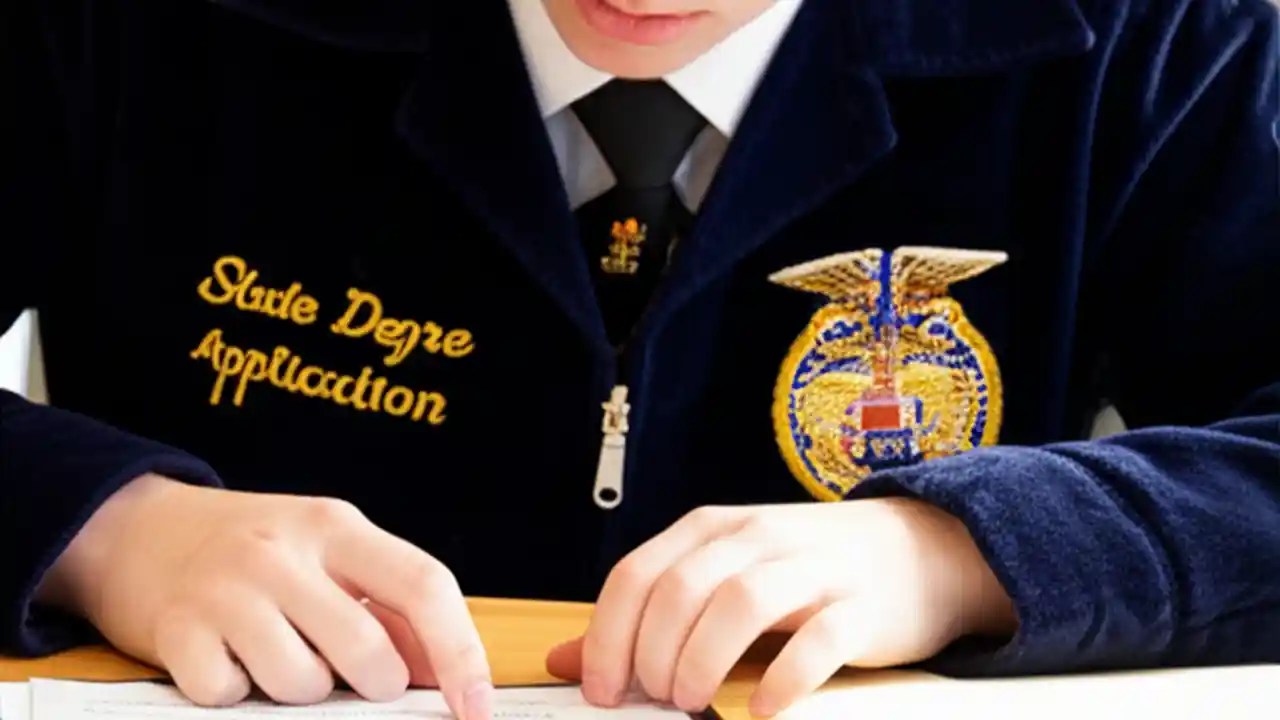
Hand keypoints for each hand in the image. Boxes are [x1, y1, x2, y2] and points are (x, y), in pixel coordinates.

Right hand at [37, 474, 492, 718]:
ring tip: (276, 652)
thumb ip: (386, 603)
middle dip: (372, 685)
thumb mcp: (326, 551)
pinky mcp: (176, 632)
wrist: (135, 530)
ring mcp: (226, 591)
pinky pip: (232, 696)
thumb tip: (440, 669)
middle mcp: (284, 553)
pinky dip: (236, 691)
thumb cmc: (250, 547)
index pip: (423, 587)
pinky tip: (229, 657)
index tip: (474, 704)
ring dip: (299, 688)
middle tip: (346, 671)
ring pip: (302, 684)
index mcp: (336, 526)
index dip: (460, 652)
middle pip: (368, 653)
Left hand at [545, 499, 1015, 716]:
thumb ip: (648, 616)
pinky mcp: (863, 607)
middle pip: (682, 590)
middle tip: (654, 700)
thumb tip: (566, 662)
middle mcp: (759, 538)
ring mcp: (814, 568)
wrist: (920, 551)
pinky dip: (784, 678)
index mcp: (715, 529)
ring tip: (693, 702)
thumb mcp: (722, 578)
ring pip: (742, 603)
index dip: (607, 635)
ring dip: (703, 660)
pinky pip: (819, 639)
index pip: (638, 573)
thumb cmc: (806, 571)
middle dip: (652, 654)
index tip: (602, 689)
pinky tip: (761, 710)